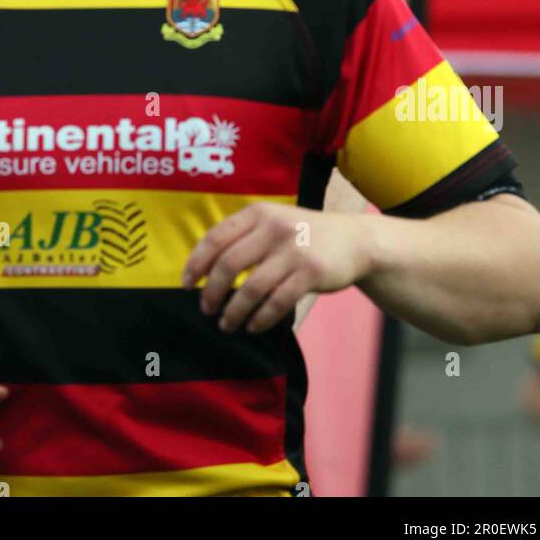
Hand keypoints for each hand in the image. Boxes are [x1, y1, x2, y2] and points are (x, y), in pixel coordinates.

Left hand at [182, 202, 372, 333]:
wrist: (354, 240)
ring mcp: (294, 250)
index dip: (196, 263)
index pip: (215, 237)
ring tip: (226, 324)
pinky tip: (253, 326)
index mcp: (259, 213)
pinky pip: (277, 302)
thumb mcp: (274, 222)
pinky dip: (261, 319)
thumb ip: (244, 237)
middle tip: (205, 310)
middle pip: (228, 264)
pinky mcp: (311, 272)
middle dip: (211, 292)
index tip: (185, 284)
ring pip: (251, 288)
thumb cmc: (304, 235)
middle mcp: (274, 227)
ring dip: (234, 311)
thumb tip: (204, 268)